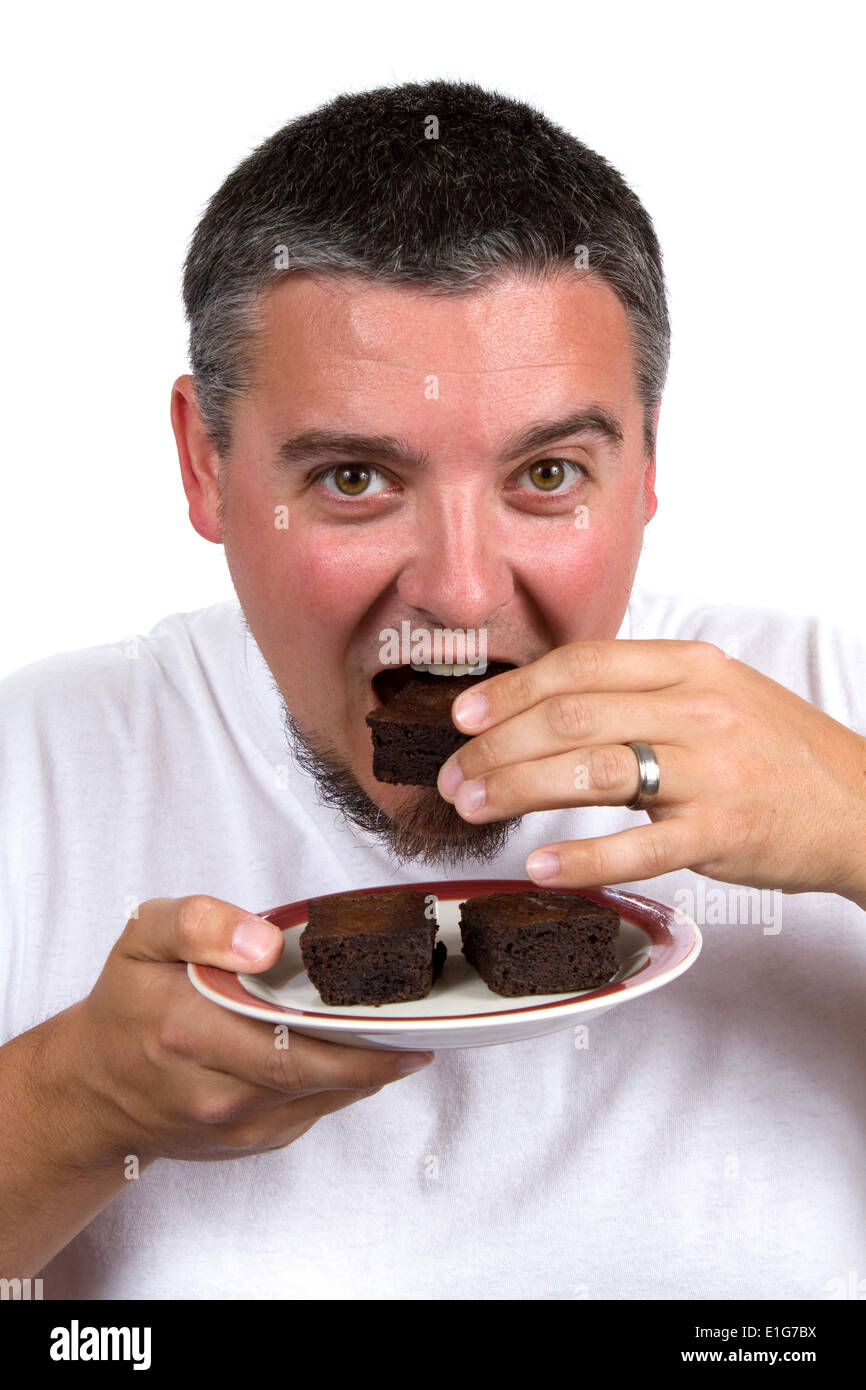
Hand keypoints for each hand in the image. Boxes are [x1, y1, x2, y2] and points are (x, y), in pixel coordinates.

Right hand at [63, 896, 433, 1164]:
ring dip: (370, 1069)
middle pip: (319, 1075)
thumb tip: (266, 945)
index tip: (403, 1010)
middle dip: (378, 1053)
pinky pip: (314, 1111)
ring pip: (325, 1097)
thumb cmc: (129, 1004)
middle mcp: (216, 1089)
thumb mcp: (144, 938)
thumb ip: (200, 925)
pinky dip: (342, 1084)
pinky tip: (360, 1053)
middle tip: (424, 1026)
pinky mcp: (251, 1142)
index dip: (355, 1031)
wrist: (95, 1090)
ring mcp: (236, 1126)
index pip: (290, 1040)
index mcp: (190, 1030)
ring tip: (406, 1034)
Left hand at [436, 640, 865, 901]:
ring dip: (517, 789)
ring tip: (473, 808)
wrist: (861, 805)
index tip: (463, 716)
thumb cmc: (777, 753)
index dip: (512, 690)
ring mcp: (713, 769)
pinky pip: (640, 844)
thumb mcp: (718, 695)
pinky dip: (583, 857)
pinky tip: (541, 868)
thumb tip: (546, 708)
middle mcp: (699, 707)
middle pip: (572, 716)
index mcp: (690, 665)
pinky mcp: (724, 831)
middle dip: (497, 746)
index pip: (582, 665)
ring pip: (592, 770)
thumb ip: (642, 693)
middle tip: (453, 774)